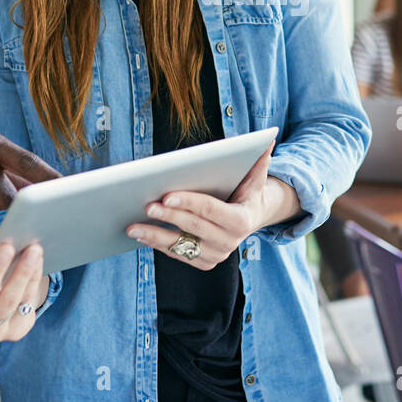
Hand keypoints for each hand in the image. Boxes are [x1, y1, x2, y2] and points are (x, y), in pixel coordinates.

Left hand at [127, 141, 297, 269]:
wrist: (251, 219)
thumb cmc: (247, 192)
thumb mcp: (255, 178)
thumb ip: (259, 161)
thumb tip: (268, 138)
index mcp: (241, 221)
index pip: (211, 210)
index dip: (189, 203)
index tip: (167, 196)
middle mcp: (229, 242)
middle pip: (192, 228)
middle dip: (168, 217)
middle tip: (146, 205)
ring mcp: (215, 255)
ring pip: (180, 246)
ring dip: (154, 236)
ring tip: (132, 226)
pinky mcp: (203, 263)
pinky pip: (177, 254)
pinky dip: (157, 244)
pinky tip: (140, 234)